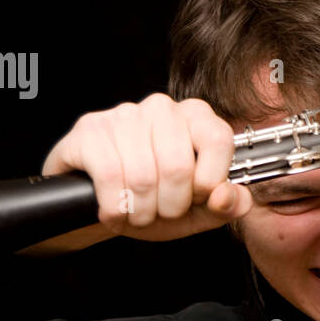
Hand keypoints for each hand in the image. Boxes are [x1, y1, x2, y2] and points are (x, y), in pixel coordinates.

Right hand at [41, 94, 252, 240]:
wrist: (104, 203)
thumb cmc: (156, 201)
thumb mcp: (200, 210)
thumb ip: (228, 205)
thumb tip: (227, 195)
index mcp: (198, 117)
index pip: (219, 139)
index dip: (208, 182)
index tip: (195, 197)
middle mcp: (163, 108)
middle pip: (178, 166)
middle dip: (171, 205)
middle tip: (161, 212)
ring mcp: (125, 114)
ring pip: (142, 176)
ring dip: (141, 211)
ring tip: (137, 213)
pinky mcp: (90, 129)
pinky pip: (109, 176)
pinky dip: (114, 207)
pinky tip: (115, 209)